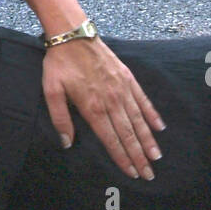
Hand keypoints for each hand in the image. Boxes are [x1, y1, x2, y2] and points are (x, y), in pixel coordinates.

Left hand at [40, 36, 164, 179]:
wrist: (73, 35)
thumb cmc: (60, 64)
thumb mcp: (51, 91)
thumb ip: (60, 118)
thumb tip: (67, 143)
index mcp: (93, 107)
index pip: (111, 139)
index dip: (122, 158)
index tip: (132, 173)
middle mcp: (111, 101)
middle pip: (128, 134)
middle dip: (139, 156)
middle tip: (150, 174)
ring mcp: (122, 89)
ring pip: (138, 120)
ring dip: (148, 140)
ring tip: (157, 156)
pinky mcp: (127, 78)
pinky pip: (143, 99)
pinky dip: (152, 114)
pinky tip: (159, 127)